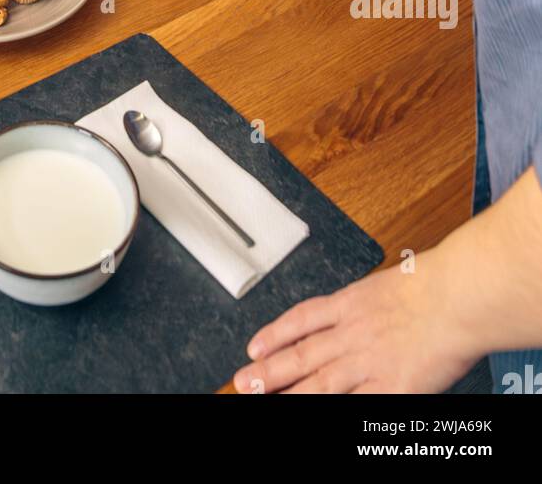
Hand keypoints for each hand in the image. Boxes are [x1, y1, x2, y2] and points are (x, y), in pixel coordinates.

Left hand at [233, 258, 478, 394]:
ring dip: (288, 394)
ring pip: (318, 383)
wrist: (454, 297)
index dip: (275, 334)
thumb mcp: (388, 283)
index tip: (254, 346)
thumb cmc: (432, 284)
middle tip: (243, 381)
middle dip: (269, 370)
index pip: (302, 319)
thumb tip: (358, 307)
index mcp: (351, 303)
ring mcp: (367, 363)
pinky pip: (356, 404)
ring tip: (262, 400)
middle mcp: (352, 333)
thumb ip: (370, 301)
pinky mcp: (389, 388)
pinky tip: (318, 415)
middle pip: (301, 354)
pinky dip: (337, 410)